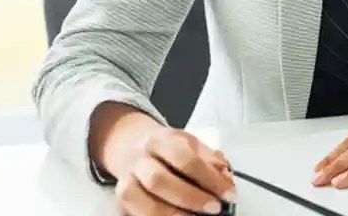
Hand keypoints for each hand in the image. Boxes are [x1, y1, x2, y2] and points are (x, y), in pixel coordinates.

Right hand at [111, 128, 236, 215]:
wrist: (135, 148)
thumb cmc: (171, 150)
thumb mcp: (193, 145)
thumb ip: (211, 161)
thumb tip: (226, 180)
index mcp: (160, 140)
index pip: (185, 158)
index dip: (209, 179)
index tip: (229, 195)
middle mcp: (139, 159)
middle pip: (158, 180)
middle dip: (190, 198)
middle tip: (214, 209)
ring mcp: (125, 180)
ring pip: (138, 200)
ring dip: (169, 214)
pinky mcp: (119, 201)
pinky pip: (131, 214)